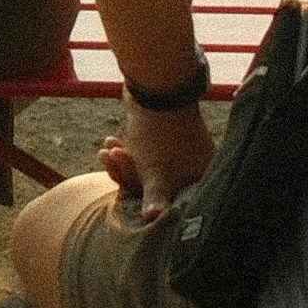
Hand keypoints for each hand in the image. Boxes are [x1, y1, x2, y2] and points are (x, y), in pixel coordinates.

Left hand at [114, 93, 210, 209]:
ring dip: (123, 163)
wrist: (154, 86)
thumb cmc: (160, 136)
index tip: (125, 191)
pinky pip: (142, 155)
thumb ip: (155, 200)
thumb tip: (152, 221)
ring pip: (146, 170)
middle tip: (111, 159)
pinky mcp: (163, 139)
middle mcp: (193, 166)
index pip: (173, 203)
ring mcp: (179, 152)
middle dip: (129, 175)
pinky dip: (127, 152)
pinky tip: (110, 143)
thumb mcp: (155, 174)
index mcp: (200, 177)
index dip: (147, 202)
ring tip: (107, 150)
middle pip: (157, 186)